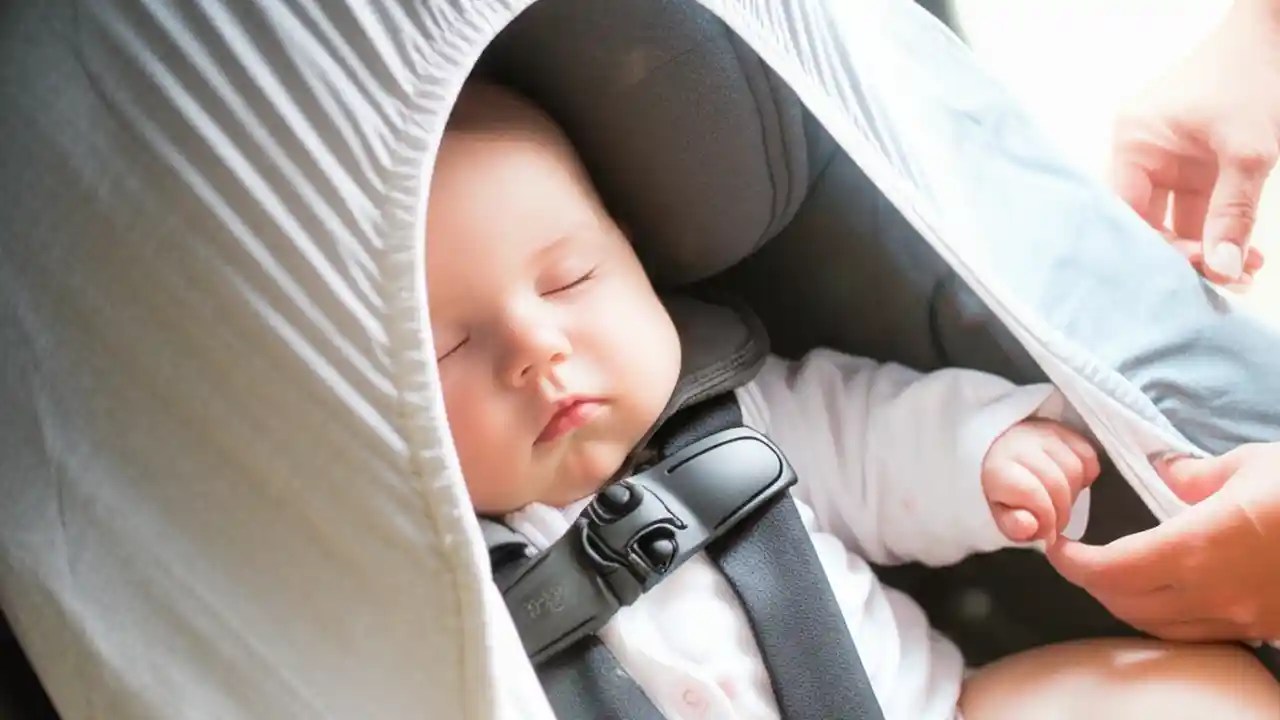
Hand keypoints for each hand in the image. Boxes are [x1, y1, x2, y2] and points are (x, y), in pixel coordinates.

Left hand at [982, 420, 1100, 544]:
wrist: (996, 456)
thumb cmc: (1000, 493)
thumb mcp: (999, 515)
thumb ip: (1013, 524)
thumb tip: (1030, 527)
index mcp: (997, 466)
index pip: (1032, 494)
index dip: (1044, 519)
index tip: (1043, 533)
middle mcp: (1019, 443)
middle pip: (1058, 485)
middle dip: (1059, 513)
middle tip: (1052, 523)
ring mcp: (1043, 432)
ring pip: (1076, 470)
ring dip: (1072, 494)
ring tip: (1057, 503)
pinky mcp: (1064, 428)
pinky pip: (1088, 455)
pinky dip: (1085, 474)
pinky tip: (1069, 483)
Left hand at [1048, 443, 1279, 641]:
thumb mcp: (1251, 465)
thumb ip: (1194, 473)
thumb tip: (1163, 470)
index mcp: (1197, 547)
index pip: (1110, 570)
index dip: (1072, 563)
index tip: (1057, 546)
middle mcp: (1210, 593)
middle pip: (1124, 603)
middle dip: (1091, 582)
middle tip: (1079, 557)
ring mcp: (1238, 618)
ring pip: (1157, 626)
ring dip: (1125, 603)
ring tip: (1113, 574)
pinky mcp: (1261, 629)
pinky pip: (1194, 635)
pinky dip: (1165, 618)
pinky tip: (1164, 595)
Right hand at [1110, 1, 1279, 285]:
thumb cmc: (1254, 72)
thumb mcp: (1248, 151)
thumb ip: (1233, 213)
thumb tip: (1225, 271)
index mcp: (1134, 141)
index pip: (1126, 212)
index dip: (1154, 247)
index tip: (1196, 271)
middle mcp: (1142, 153)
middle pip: (1147, 221)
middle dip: (1185, 255)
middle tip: (1224, 280)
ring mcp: (1169, 160)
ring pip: (1176, 220)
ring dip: (1209, 248)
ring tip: (1244, 271)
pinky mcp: (1196, 165)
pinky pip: (1199, 209)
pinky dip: (1221, 231)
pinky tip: (1246, 253)